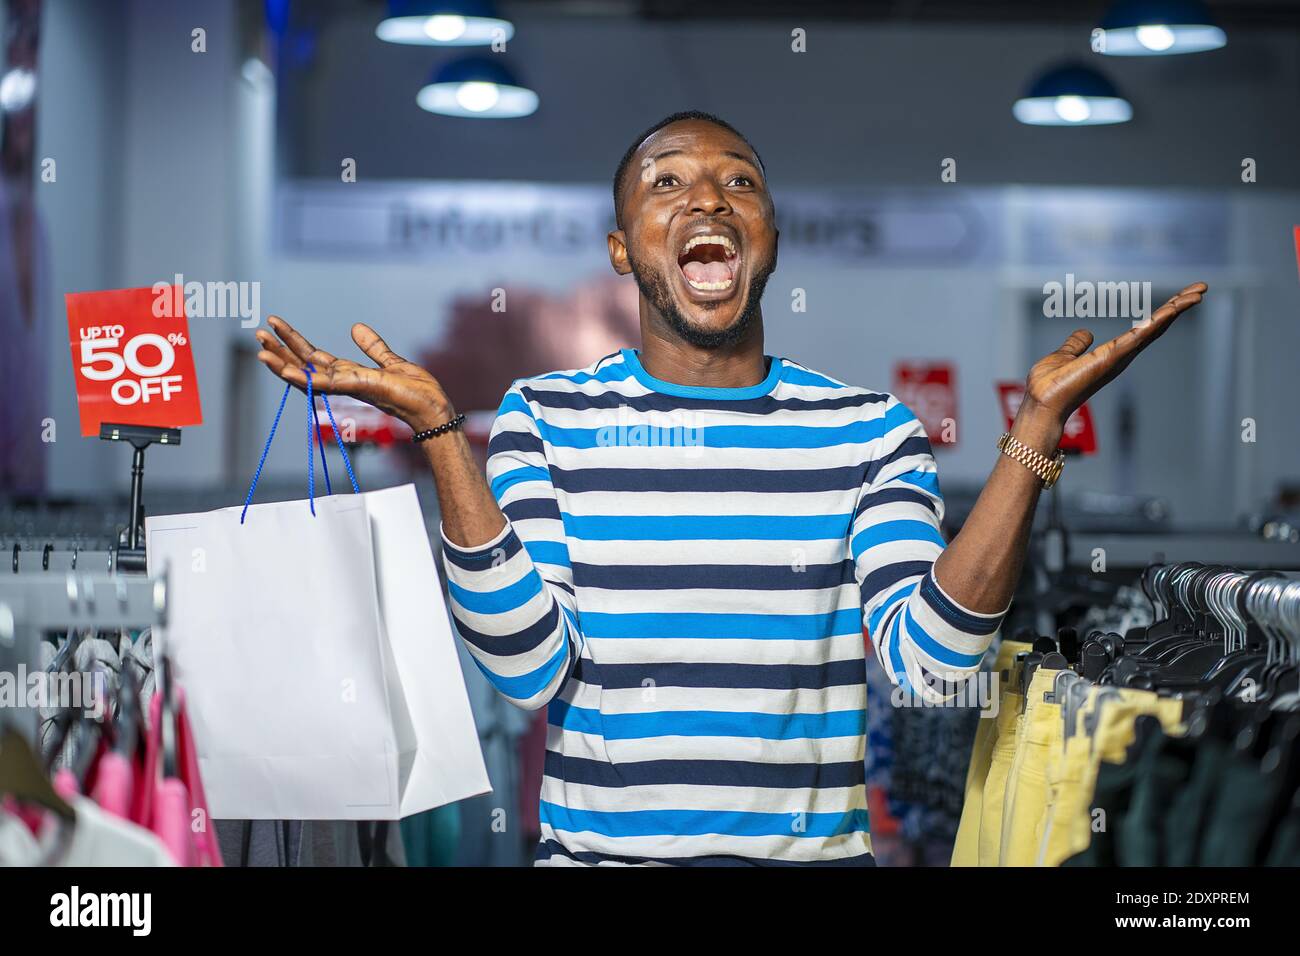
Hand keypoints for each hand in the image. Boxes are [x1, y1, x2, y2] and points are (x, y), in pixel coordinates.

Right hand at [255, 316, 453, 431]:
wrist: (432, 407)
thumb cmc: (416, 391)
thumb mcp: (390, 361)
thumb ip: (373, 347)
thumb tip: (356, 327)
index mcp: (348, 373)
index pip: (313, 357)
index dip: (294, 341)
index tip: (275, 324)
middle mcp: (342, 382)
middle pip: (303, 364)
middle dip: (280, 350)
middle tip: (257, 332)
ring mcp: (347, 387)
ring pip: (306, 376)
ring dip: (281, 365)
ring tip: (260, 351)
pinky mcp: (356, 388)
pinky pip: (323, 384)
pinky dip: (302, 378)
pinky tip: (284, 370)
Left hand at [1022, 282, 1207, 427]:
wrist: (1042, 402)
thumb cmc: (1050, 386)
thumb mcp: (1065, 356)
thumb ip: (1076, 345)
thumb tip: (1085, 334)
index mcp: (1114, 352)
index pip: (1145, 328)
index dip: (1164, 312)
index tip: (1183, 296)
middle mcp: (1122, 355)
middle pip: (1157, 326)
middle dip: (1179, 306)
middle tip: (1201, 288)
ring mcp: (1119, 357)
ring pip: (1154, 329)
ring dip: (1175, 310)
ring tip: (1196, 293)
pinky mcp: (1111, 358)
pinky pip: (1137, 337)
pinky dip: (1155, 323)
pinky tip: (1171, 309)